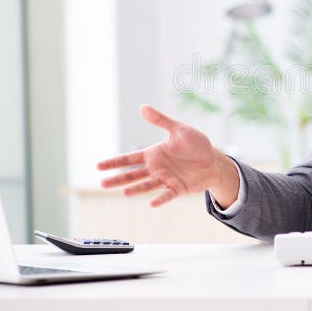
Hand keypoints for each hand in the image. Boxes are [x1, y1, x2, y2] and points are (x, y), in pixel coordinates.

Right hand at [97, 105, 238, 207]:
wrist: (213, 160)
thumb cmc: (196, 144)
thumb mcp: (178, 129)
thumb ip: (161, 120)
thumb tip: (142, 107)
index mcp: (153, 154)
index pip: (129, 159)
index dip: (114, 162)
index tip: (98, 166)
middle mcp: (156, 168)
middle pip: (132, 175)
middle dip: (117, 179)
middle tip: (101, 183)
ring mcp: (166, 180)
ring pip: (146, 186)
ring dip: (135, 189)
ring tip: (123, 193)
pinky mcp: (177, 189)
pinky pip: (167, 195)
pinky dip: (159, 199)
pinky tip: (151, 203)